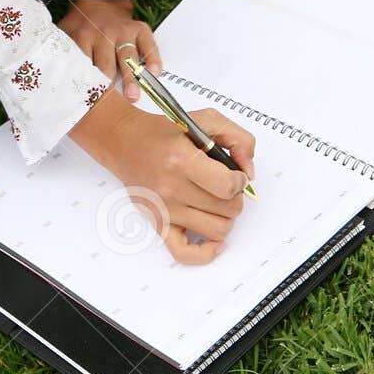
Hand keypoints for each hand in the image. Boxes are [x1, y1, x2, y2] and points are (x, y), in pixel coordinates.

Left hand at [58, 0, 160, 101]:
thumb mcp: (66, 35)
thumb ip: (61, 55)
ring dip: (130, 78)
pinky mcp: (139, 28)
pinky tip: (154, 73)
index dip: (83, 85)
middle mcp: (102, 33)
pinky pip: (148, 44)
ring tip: (133, 97)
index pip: (82, 65)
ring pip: (127, 57)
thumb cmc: (80, 27)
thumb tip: (51, 85)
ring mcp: (122, 31)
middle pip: (105, 64)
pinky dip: (153, 58)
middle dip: (107, 85)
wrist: (100, 2)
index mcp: (81, 37)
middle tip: (109, 107)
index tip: (84, 105)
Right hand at [69, 87, 256, 264]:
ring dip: (225, 217)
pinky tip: (215, 240)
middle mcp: (171, 188)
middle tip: (224, 185)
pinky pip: (186, 254)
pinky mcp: (158, 224)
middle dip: (234, 197)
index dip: (240, 180)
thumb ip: (238, 139)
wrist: (124, 142)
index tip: (235, 174)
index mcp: (182, 160)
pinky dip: (206, 252)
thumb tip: (249, 172)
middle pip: (228, 210)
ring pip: (217, 231)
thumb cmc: (162, 133)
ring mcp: (165, 210)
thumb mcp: (205, 120)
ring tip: (216, 202)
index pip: (228, 186)